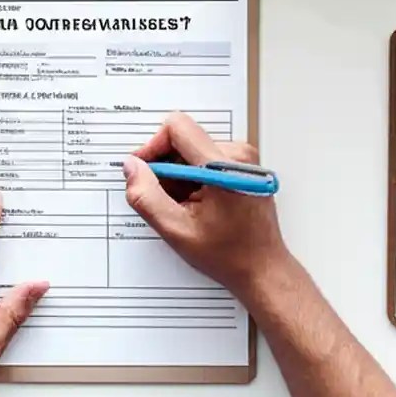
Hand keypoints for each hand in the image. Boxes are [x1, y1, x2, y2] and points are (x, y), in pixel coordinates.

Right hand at [122, 112, 286, 300]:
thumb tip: (132, 168)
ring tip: (186, 207)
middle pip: (184, 140)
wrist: (263, 268)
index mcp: (223, 167)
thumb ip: (146, 196)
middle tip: (166, 200)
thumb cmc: (230, 255)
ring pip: (193, 151)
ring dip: (180, 177)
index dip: (153, 146)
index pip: (178, 128)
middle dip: (167, 169)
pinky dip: (194, 179)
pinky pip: (207, 159)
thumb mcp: (177, 230)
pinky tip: (197, 205)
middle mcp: (238, 156)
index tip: (144, 168)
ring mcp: (244, 161)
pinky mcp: (244, 167)